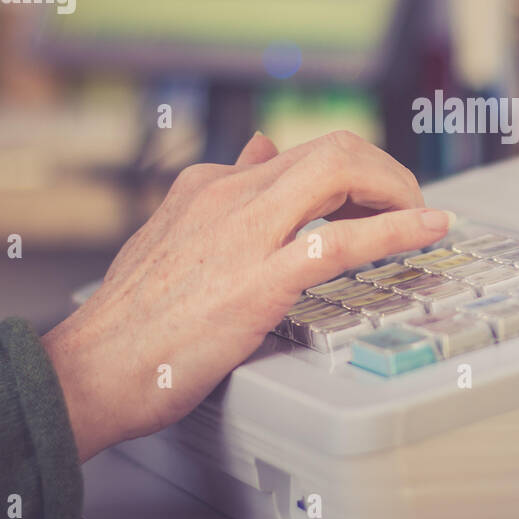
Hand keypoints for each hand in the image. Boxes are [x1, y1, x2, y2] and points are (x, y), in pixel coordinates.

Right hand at [41, 130, 453, 461]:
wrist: (90, 371)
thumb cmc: (130, 320)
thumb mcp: (172, 237)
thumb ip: (221, 193)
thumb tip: (260, 148)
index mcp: (210, 187)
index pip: (301, 152)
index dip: (353, 171)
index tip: (376, 197)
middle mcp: (229, 196)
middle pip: (332, 149)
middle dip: (383, 170)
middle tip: (408, 204)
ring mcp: (244, 233)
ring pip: (340, 173)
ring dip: (396, 189)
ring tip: (423, 214)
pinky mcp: (257, 280)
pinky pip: (342, 239)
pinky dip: (397, 229)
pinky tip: (428, 230)